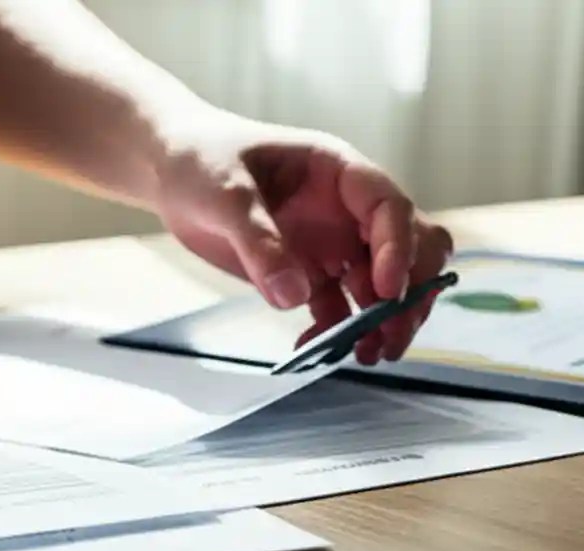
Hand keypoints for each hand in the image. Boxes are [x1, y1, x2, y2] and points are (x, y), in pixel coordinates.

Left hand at [153, 111, 452, 363]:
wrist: (174, 169)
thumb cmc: (203, 160)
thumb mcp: (226, 194)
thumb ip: (259, 242)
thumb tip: (293, 296)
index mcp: (338, 172)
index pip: (389, 207)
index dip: (398, 248)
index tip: (387, 290)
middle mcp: (346, 209)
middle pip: (406, 249)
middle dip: (409, 292)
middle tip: (391, 336)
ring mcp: (332, 242)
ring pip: (379, 286)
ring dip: (382, 321)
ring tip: (369, 356)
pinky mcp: (309, 272)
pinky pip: (337, 308)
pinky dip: (336, 331)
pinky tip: (315, 350)